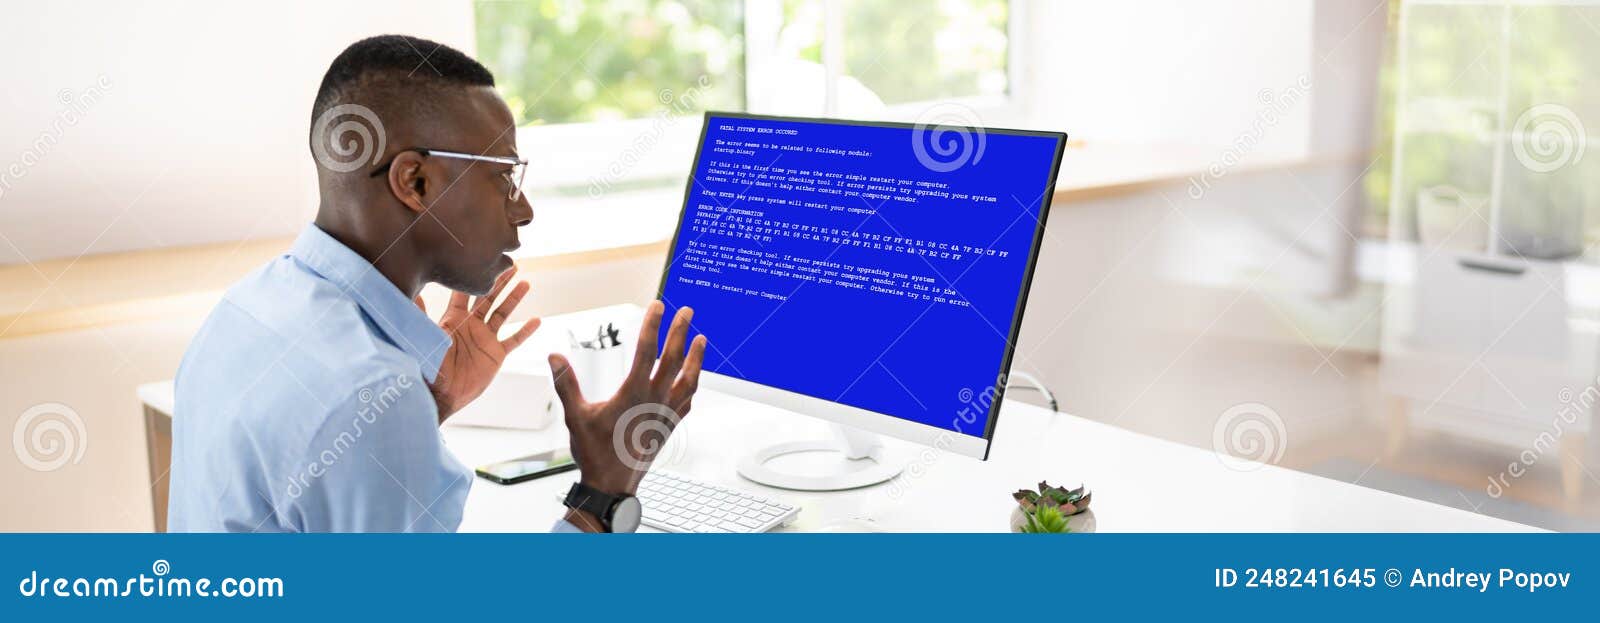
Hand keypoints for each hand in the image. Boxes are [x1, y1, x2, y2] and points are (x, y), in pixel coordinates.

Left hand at [418, 266, 539, 422]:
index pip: (464, 293)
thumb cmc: (428, 369)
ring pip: (503, 314)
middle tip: (509, 264)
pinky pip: (514, 340)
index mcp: (453, 319)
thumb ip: (420, 317)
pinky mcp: (496, 355)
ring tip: (525, 283)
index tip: (479, 259)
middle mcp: (471, 326)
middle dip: (499, 281)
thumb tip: (412, 295)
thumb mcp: (423, 340)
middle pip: (488, 298)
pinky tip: (537, 321)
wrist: (442, 396)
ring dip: (514, 299)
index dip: (472, 277)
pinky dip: (526, 331)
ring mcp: (485, 340)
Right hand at [548, 302, 705, 529]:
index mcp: (633, 394)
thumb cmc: (595, 452)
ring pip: (688, 379)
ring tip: (703, 339)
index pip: (646, 350)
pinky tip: (694, 379)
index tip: (658, 305)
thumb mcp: (576, 416)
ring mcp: (666, 414)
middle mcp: (655, 400)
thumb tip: (554, 357)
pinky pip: (688, 400)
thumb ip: (566, 384)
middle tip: (687, 310)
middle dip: (680, 331)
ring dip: (697, 357)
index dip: (652, 325)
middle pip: (673, 358)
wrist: (613, 484)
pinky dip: (693, 385)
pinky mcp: (670, 426)